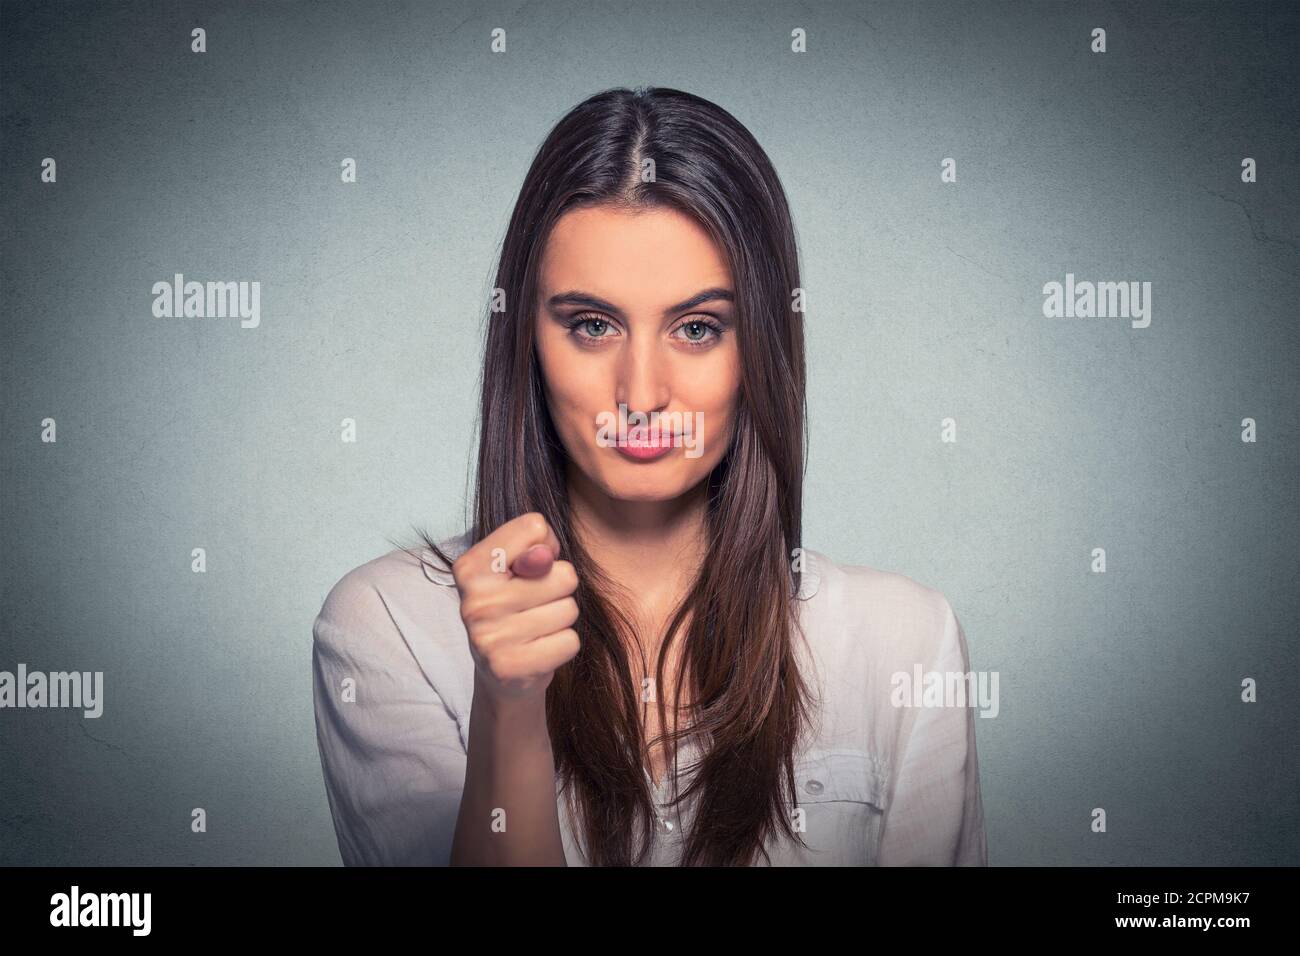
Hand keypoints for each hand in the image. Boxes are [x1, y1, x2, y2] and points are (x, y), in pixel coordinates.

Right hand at [452, 512, 580, 702]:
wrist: (500, 671)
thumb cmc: (513, 607)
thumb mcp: (515, 568)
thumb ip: (533, 548)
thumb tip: (544, 557)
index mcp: (470, 567)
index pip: (534, 527)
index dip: (545, 547)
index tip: (530, 566)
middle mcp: (475, 601)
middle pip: (563, 574)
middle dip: (558, 589)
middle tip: (533, 605)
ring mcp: (490, 638)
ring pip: (569, 609)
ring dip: (561, 617)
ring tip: (536, 626)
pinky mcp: (511, 667)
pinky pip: (569, 641)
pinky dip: (563, 644)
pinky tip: (540, 647)